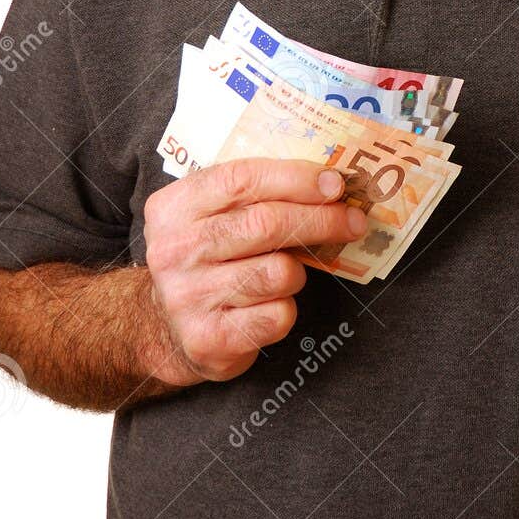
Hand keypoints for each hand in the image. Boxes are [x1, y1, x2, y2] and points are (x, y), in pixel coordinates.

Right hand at [142, 158, 366, 384]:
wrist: (165, 326)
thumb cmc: (207, 258)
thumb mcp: (212, 215)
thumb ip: (257, 194)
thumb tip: (331, 185)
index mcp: (173, 207)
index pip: (242, 180)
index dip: (296, 179)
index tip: (335, 184)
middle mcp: (174, 250)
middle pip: (266, 224)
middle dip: (320, 220)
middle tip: (353, 221)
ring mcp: (187, 297)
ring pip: (278, 272)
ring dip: (297, 272)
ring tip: (285, 274)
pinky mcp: (208, 339)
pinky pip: (277, 315)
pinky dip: (286, 309)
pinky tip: (267, 307)